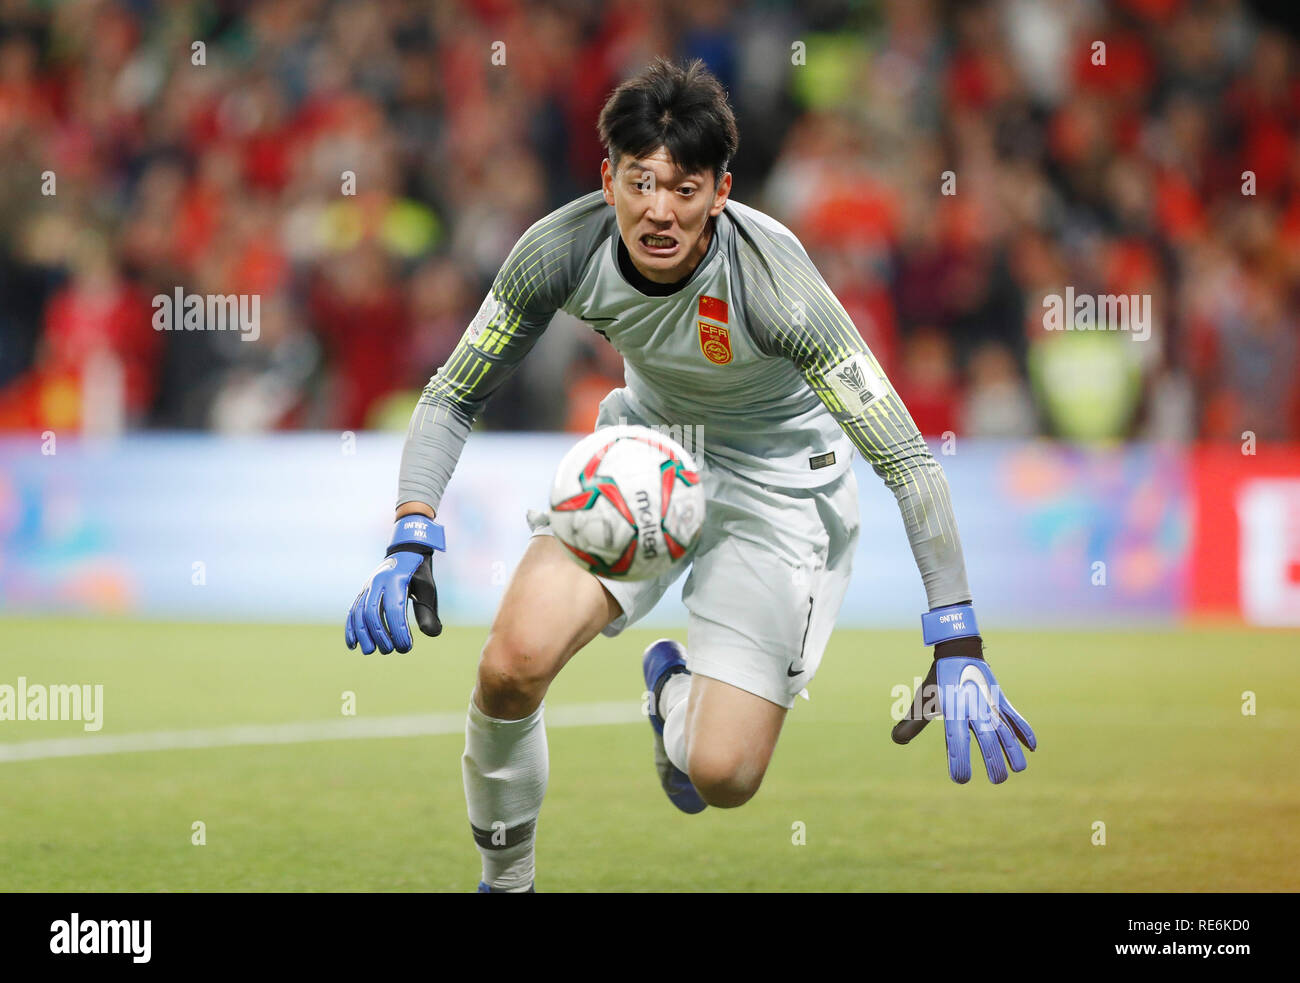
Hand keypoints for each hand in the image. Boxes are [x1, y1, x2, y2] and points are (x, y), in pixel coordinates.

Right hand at [345, 516, 444, 653]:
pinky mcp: (362, 593)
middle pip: (372, 612)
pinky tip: (353, 645)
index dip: (398, 630)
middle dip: (380, 635)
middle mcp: (378, 582)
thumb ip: (428, 611)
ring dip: (363, 635)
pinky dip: (351, 629)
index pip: (394, 608)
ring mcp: (367, 587)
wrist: (405, 552)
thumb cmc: (419, 574)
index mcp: (396, 579)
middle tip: (391, 651)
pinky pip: (352, 611)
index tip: (406, 647)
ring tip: (371, 651)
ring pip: (359, 613)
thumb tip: (432, 634)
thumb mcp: (427, 589)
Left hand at [892, 612, 1035, 783]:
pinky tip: (1032, 747)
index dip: (959, 761)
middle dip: (994, 761)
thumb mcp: (923, 700)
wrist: (958, 650)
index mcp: (954, 709)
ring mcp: (991, 704)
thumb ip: (912, 722)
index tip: (960, 779)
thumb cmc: (939, 681)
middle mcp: (975, 708)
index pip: (956, 740)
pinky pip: (1016, 717)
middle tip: (997, 781)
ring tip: (1018, 769)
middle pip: (988, 739)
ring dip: (1013, 750)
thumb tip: (896, 740)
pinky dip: (1025, 731)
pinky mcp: (1001, 700)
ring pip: (1006, 730)